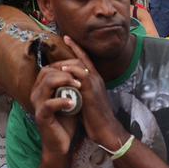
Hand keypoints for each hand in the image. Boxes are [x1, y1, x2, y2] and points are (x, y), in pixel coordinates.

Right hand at [28, 64, 80, 159]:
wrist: (61, 144)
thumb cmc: (65, 120)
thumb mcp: (69, 98)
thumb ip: (70, 86)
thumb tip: (81, 70)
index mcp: (40, 88)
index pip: (49, 68)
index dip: (63, 66)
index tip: (79, 71)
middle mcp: (36, 94)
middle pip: (47, 72)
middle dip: (65, 72)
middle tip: (80, 78)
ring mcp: (37, 105)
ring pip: (47, 84)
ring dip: (65, 82)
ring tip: (78, 86)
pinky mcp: (41, 116)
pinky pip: (49, 104)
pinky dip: (62, 101)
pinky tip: (72, 103)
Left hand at [61, 36, 126, 151]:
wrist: (107, 130)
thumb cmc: (95, 118)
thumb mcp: (86, 100)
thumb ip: (79, 90)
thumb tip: (69, 86)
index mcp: (95, 80)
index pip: (86, 60)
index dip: (77, 49)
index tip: (68, 38)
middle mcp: (96, 79)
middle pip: (85, 58)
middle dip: (75, 47)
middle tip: (65, 37)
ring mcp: (95, 84)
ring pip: (82, 65)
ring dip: (70, 58)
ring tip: (61, 51)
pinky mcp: (92, 91)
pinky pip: (82, 76)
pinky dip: (72, 71)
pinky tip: (63, 69)